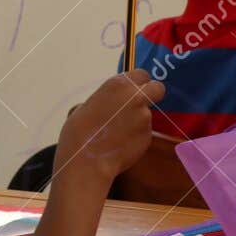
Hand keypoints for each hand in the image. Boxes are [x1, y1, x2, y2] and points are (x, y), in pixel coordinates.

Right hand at [53, 70, 164, 185]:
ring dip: (137, 122)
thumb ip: (104, 101)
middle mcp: (136, 98)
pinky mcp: (148, 136)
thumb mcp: (84, 108)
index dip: (138, 83)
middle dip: (152, 95)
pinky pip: (143, 134)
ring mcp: (144, 118)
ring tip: (117, 135)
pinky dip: (135, 138)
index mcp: (118, 85)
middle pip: (158, 89)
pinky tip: (120, 145)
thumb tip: (108, 106)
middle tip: (140, 105)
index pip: (141, 74)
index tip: (133, 91)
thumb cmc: (78, 134)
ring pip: (147, 115)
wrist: (87, 161)